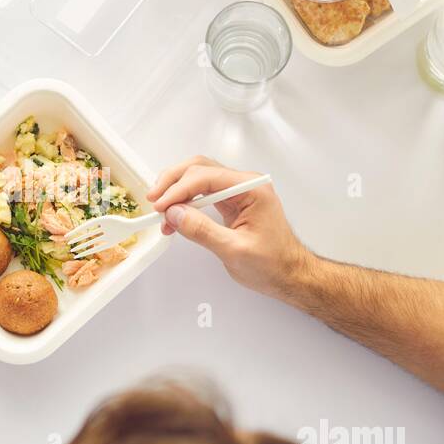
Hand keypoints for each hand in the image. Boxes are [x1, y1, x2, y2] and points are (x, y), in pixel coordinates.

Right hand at [147, 156, 309, 297]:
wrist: (289, 274)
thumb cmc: (273, 264)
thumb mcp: (234, 250)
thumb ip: (202, 230)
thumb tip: (175, 214)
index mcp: (252, 189)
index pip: (207, 177)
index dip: (179, 190)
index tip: (161, 205)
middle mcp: (245, 184)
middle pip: (200, 169)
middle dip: (173, 183)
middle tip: (154, 200)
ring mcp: (238, 192)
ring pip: (198, 177)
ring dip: (176, 190)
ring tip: (161, 210)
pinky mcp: (231, 203)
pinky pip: (202, 193)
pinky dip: (185, 201)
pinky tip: (174, 216)